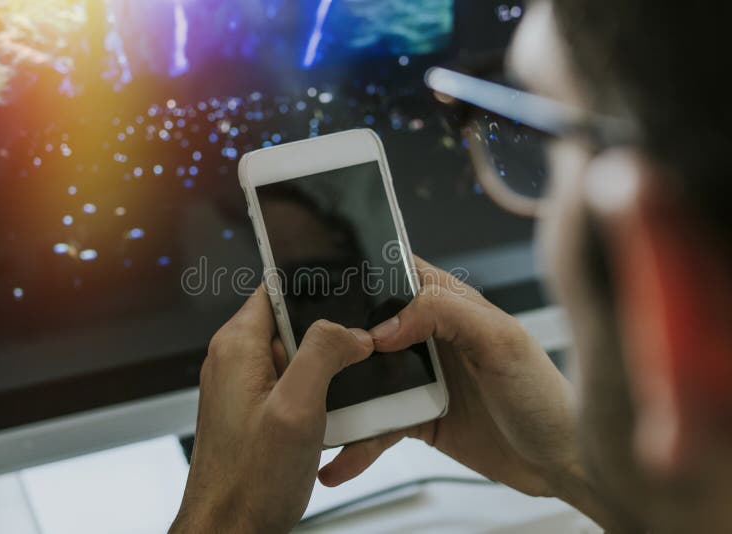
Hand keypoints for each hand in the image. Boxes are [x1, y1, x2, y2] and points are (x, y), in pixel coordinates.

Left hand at [170, 286, 373, 533]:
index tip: (347, 293)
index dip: (314, 287)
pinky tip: (329, 418)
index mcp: (238, 347)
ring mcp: (244, 385)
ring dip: (325, 371)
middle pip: (293, 323)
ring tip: (342, 394)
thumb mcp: (296, 410)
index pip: (276, 288)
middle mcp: (236, 360)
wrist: (228, 530)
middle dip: (328, 336)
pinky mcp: (255, 409)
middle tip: (357, 355)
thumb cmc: (249, 482)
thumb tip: (350, 331)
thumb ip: (323, 355)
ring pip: (297, 356)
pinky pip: (292, 385)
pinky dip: (315, 395)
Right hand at [319, 258, 605, 521]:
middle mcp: (431, 337)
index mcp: (451, 305)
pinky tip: (336, 462)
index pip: (398, 275)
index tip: (324, 289)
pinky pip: (376, 426)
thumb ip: (445, 315)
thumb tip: (384, 326)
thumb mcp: (501, 341)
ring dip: (339, 396)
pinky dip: (355, 444)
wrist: (561, 463)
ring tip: (308, 411)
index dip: (362, 276)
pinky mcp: (417, 416)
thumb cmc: (545, 396)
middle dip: (334, 338)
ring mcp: (421, 378)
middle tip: (301, 352)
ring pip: (366, 378)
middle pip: (369, 327)